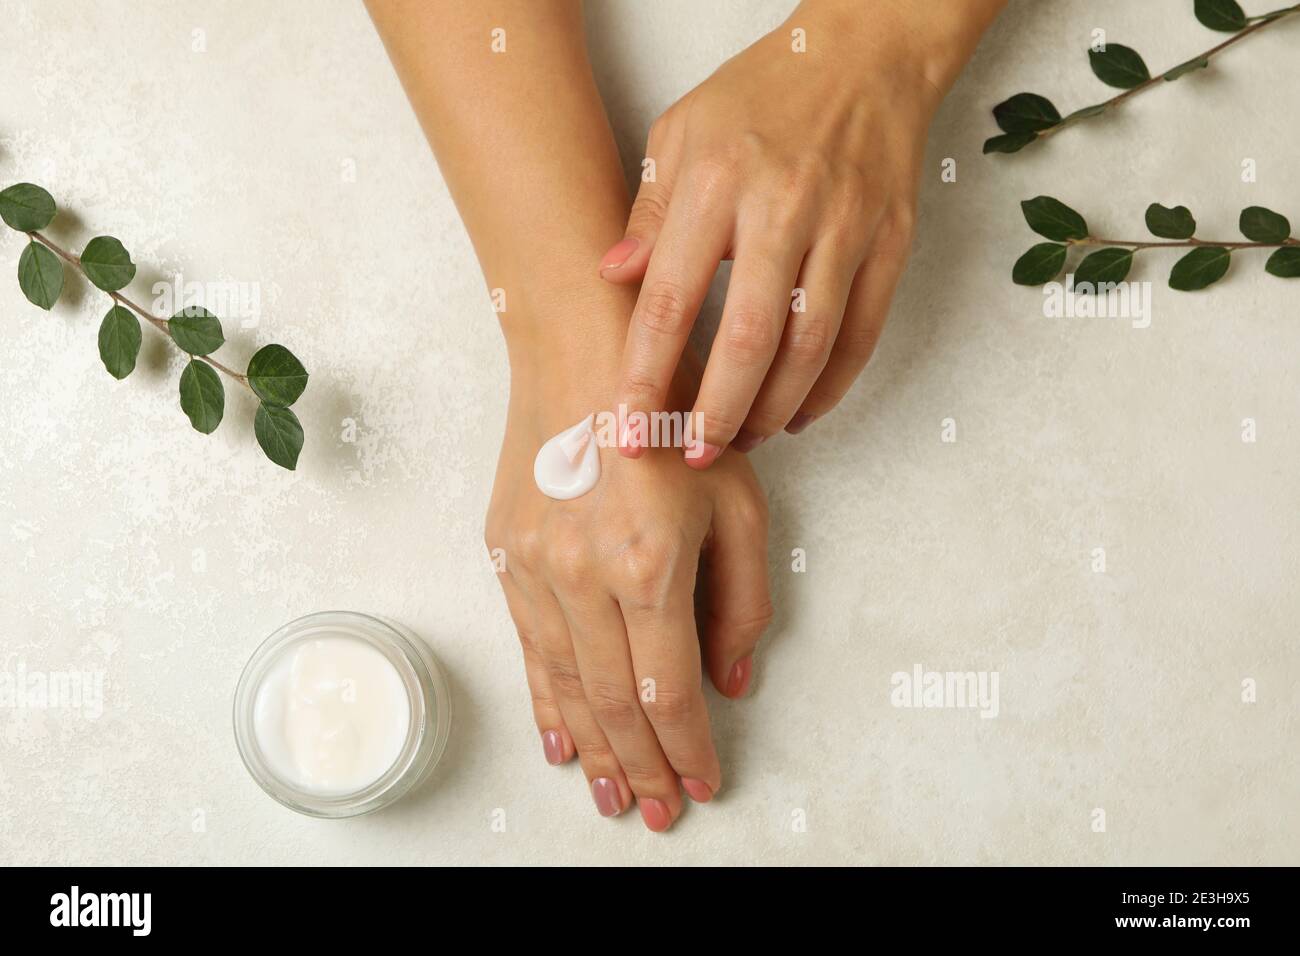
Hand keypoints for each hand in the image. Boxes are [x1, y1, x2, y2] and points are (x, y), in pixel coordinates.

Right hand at [484, 318, 770, 830]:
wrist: (581, 353)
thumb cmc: (671, 414)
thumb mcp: (737, 501)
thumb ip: (741, 601)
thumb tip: (729, 681)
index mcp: (650, 563)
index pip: (670, 689)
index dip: (689, 746)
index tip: (703, 782)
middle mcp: (584, 577)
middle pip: (615, 702)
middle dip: (641, 765)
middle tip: (655, 811)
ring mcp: (536, 569)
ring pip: (567, 686)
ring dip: (592, 749)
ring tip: (608, 795)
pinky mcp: (506, 557)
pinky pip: (528, 650)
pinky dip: (545, 703)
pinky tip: (559, 743)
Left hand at [601, 0, 987, 462]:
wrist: (866, 56)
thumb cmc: (763, 94)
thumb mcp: (681, 132)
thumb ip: (648, 212)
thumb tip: (611, 277)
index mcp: (717, 181)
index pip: (669, 300)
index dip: (646, 375)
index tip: (626, 427)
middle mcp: (783, 207)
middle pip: (747, 339)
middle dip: (715, 414)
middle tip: (692, 456)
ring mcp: (845, 228)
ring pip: (810, 347)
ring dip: (773, 409)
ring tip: (742, 440)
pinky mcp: (890, 244)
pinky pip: (861, 335)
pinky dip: (830, 387)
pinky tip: (799, 412)